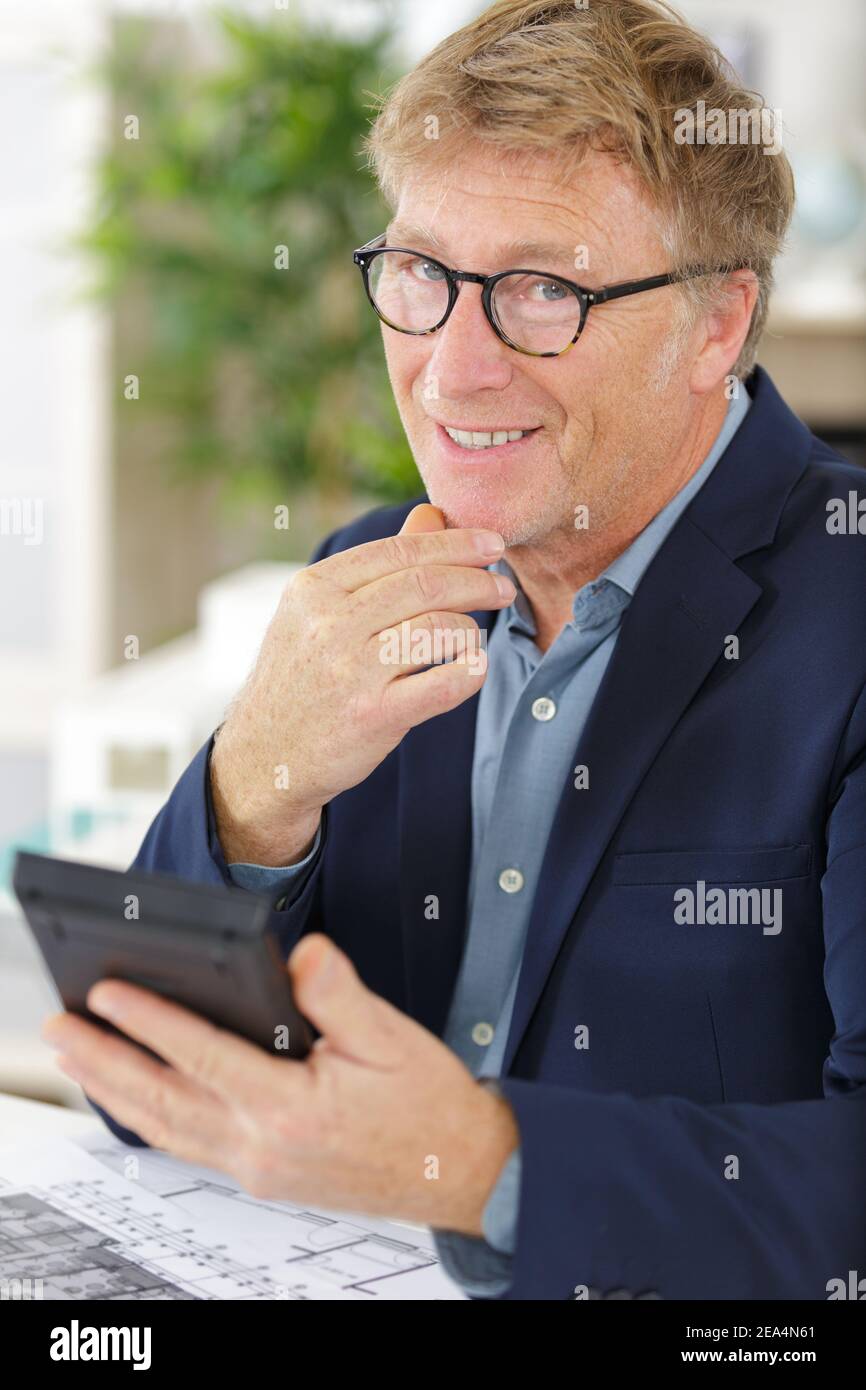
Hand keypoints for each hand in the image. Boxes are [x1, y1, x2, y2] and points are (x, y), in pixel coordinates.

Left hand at [41, 934, 519, 1235]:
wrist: (460, 1171)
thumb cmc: (428, 1105)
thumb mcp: (392, 1036)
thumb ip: (340, 993)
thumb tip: (304, 953)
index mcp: (292, 1107)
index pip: (201, 1055)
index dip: (149, 1020)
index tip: (108, 993)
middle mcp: (263, 1146)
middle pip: (162, 1099)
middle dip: (103, 1061)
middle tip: (59, 1029)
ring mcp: (258, 1168)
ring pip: (167, 1129)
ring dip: (115, 1093)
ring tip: (76, 1060)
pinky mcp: (264, 1176)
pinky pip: (189, 1147)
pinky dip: (150, 1122)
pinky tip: (135, 1102)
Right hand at [211, 504, 513, 864]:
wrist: (264, 753)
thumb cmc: (302, 675)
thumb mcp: (320, 612)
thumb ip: (380, 564)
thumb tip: (431, 514)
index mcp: (314, 589)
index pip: (400, 551)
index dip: (456, 545)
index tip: (492, 545)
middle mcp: (328, 624)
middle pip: (426, 585)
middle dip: (476, 582)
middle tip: (502, 588)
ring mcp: (350, 671)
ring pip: (438, 630)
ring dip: (470, 630)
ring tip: (474, 638)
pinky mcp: (373, 715)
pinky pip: (443, 684)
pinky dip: (471, 672)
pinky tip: (475, 669)